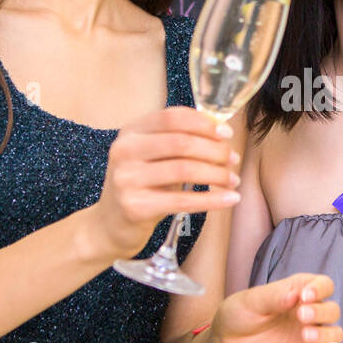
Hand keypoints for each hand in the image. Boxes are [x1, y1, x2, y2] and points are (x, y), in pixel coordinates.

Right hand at [91, 106, 241, 259]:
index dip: (204, 123)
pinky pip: (182, 201)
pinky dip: (212, 199)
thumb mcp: (153, 157)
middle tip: (232, 159)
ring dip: (217, 174)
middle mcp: (124, 151)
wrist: (110, 225)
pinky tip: (230, 199)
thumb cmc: (142, 186)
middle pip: (182, 142)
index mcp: (131, 132)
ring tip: (233, 180)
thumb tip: (222, 132)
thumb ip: (180, 141)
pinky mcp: (135, 207)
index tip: (226, 133)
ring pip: (185, 170)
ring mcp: (127, 179)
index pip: (172, 117)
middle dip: (215, 150)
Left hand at [214, 273, 341, 342]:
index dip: (321, 289)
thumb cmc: (241, 313)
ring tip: (305, 335)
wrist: (226, 342)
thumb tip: (295, 295)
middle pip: (333, 310)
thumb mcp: (253, 300)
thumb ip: (274, 296)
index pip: (324, 285)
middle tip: (301, 316)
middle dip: (322, 312)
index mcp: (299, 292)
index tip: (305, 296)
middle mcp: (309, 313)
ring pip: (334, 335)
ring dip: (326, 335)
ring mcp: (306, 336)